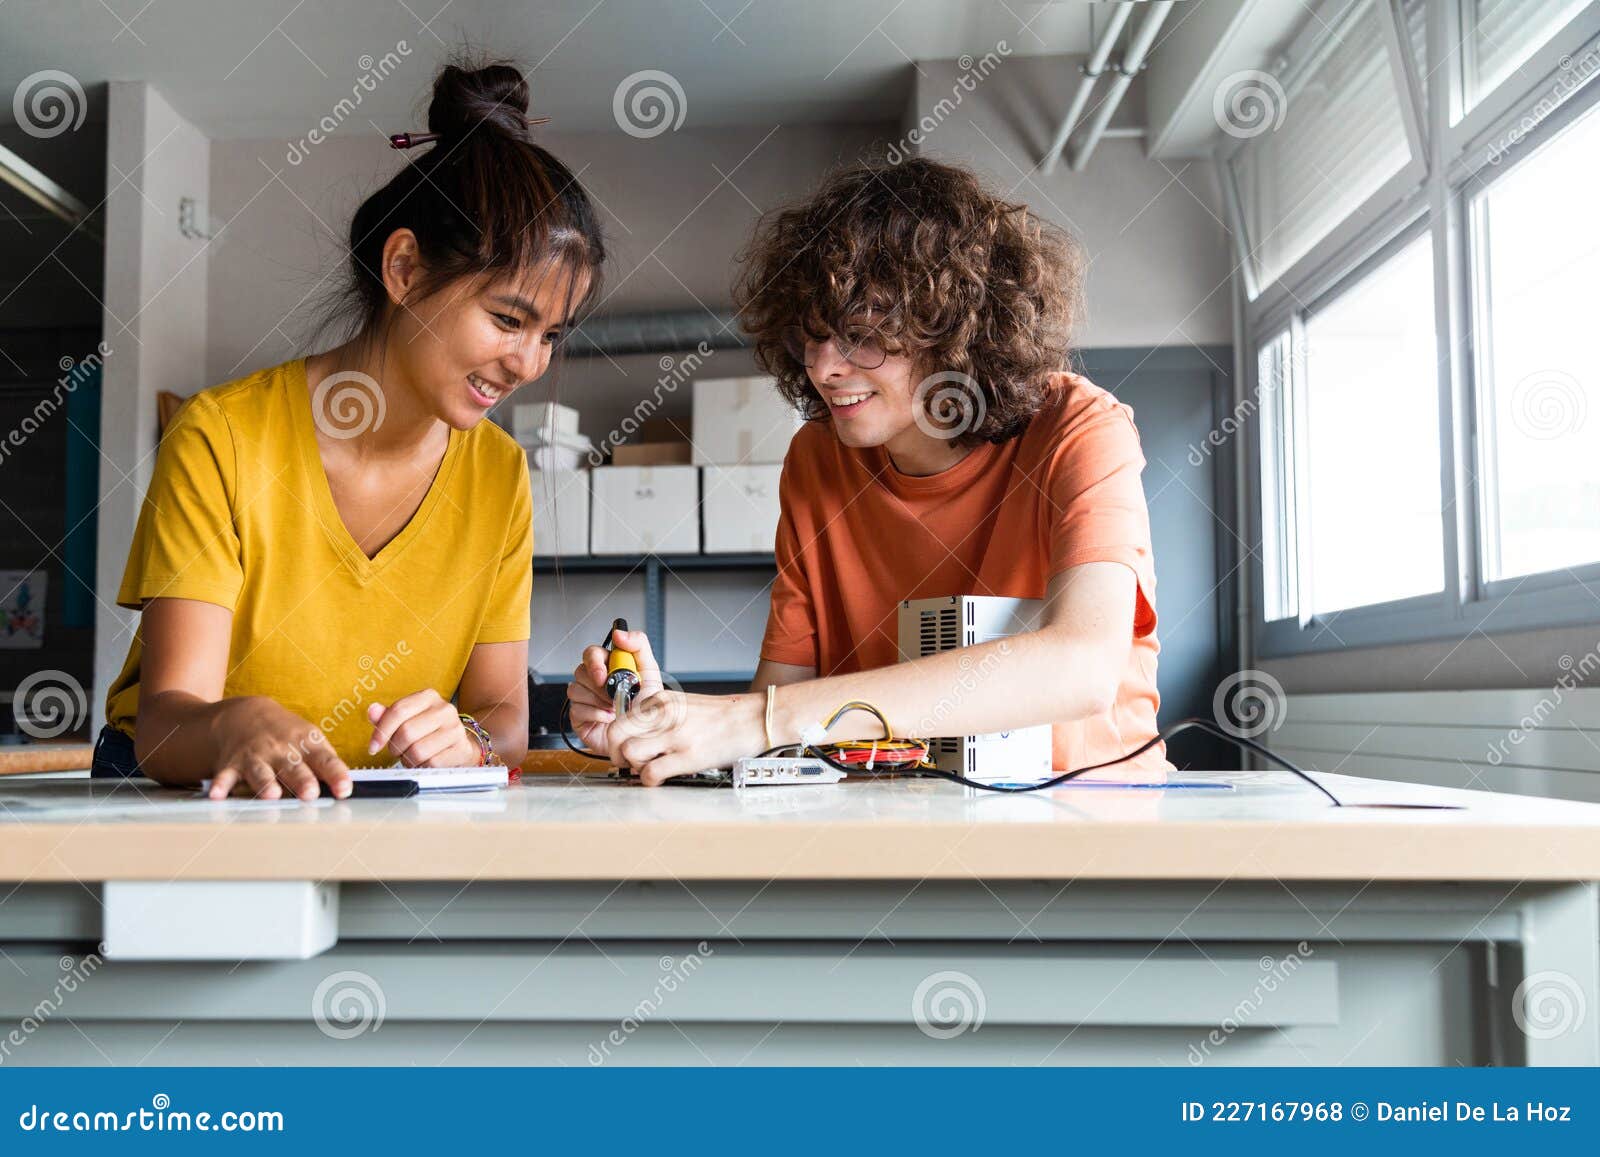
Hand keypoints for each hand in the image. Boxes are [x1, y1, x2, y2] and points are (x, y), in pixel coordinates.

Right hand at [208, 696, 351, 801]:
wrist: (247, 715)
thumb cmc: (287, 735)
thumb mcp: (311, 741)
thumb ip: (327, 764)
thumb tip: (347, 789)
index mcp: (306, 745)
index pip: (325, 761)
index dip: (336, 775)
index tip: (344, 789)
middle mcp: (282, 750)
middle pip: (294, 768)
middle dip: (302, 781)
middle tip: (310, 793)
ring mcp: (256, 756)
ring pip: (262, 772)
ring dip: (266, 784)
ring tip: (272, 796)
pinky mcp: (233, 763)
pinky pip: (226, 775)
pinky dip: (221, 784)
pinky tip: (217, 795)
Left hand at [366, 691, 479, 767]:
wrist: (460, 743)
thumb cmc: (428, 731)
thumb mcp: (407, 719)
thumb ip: (387, 716)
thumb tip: (372, 710)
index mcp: (429, 697)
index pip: (398, 711)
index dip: (381, 732)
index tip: (373, 747)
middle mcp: (444, 709)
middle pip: (406, 732)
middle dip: (396, 748)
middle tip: (399, 751)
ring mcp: (455, 729)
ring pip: (418, 751)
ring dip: (409, 760)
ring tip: (413, 757)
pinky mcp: (462, 749)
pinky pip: (432, 763)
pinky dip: (423, 767)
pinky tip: (425, 763)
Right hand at [567, 627, 663, 757]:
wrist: (645, 735)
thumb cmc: (646, 706)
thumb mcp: (649, 671)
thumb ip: (638, 645)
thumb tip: (619, 633)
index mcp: (608, 667)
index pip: (591, 654)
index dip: (594, 662)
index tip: (604, 674)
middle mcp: (593, 681)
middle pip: (580, 671)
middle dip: (599, 685)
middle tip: (614, 695)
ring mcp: (584, 699)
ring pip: (575, 689)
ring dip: (599, 700)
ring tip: (616, 708)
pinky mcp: (578, 717)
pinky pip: (577, 709)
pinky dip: (596, 714)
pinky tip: (610, 718)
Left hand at [606, 688, 764, 784]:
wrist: (754, 719)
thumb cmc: (722, 716)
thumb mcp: (683, 704)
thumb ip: (658, 717)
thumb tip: (637, 738)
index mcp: (660, 700)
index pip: (619, 720)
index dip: (617, 740)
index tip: (625, 750)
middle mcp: (663, 714)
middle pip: (614, 735)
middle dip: (615, 754)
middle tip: (627, 763)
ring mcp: (675, 734)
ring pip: (628, 753)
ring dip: (633, 767)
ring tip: (648, 769)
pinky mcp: (688, 755)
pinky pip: (650, 773)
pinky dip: (649, 780)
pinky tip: (661, 778)